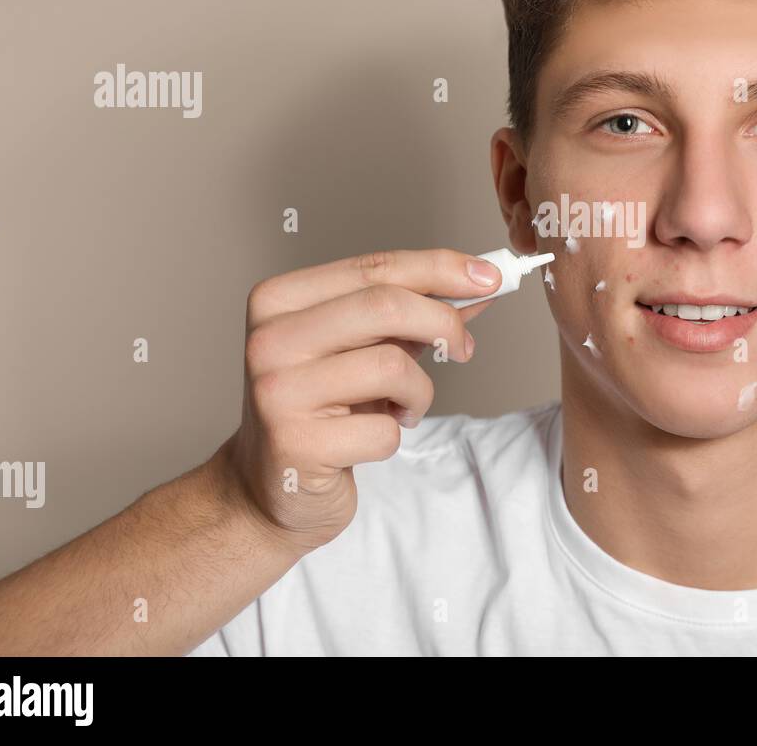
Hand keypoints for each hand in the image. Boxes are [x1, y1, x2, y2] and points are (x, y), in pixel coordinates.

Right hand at [226, 248, 501, 551]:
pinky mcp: (295, 444)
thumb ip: (412, 313)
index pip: (373, 268)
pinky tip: (369, 439)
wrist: (267, 489)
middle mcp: (269, 339)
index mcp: (278, 301)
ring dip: (419, 392)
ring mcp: (278, 392)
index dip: (439, 268)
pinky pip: (384, 429)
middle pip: (384, 306)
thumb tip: (479, 283)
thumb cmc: (322, 410)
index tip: (490, 276)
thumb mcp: (360, 349)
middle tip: (462, 347)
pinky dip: (395, 434)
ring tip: (403, 407)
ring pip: (391, 366)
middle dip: (441, 323)